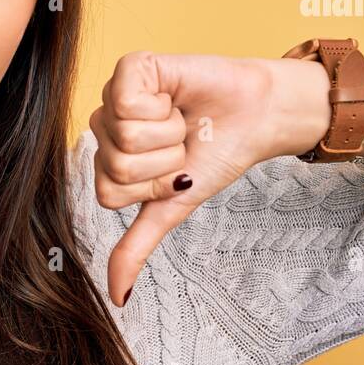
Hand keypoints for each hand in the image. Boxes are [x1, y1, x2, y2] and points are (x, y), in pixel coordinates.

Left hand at [90, 51, 288, 306]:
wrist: (258, 118)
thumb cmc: (215, 155)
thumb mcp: (174, 206)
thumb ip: (138, 245)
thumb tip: (117, 297)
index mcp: (108, 160)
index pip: (108, 193)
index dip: (153, 188)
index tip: (177, 171)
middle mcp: (105, 127)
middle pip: (115, 166)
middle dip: (163, 162)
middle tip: (183, 142)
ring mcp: (114, 95)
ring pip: (122, 137)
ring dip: (168, 134)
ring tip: (182, 119)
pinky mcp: (131, 67)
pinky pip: (124, 101)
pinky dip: (161, 106)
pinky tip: (175, 97)